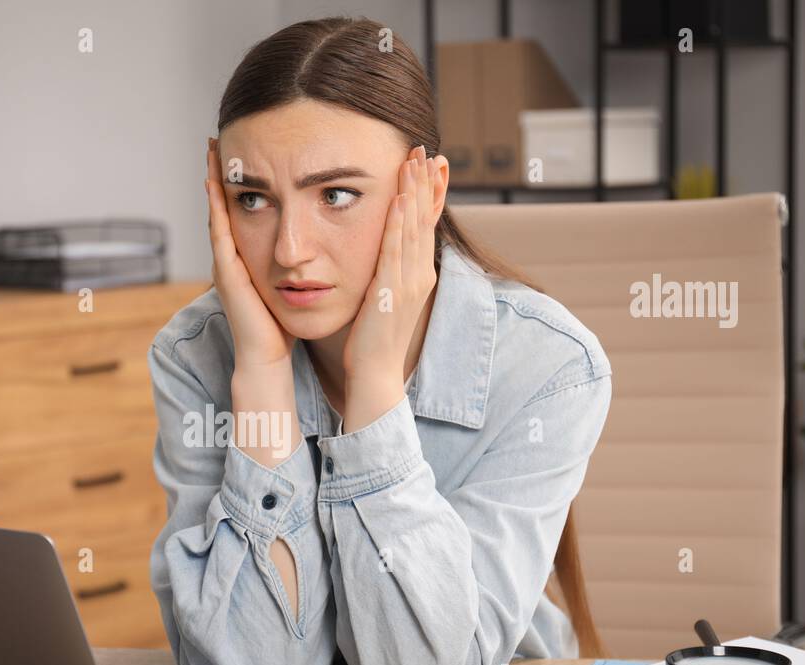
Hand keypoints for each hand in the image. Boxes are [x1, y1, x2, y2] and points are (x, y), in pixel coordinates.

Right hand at [204, 137, 294, 372]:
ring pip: (219, 212)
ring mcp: (227, 263)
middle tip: (221, 138)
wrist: (267, 357)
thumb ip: (303, 266)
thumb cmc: (285, 327)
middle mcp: (234, 257)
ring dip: (214, 180)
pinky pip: (219, 231)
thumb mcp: (296, 286)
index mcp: (251, 258)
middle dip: (223, 173)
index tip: (247, 152)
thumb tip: (326, 247)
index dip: (246, 183)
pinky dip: (215, 205)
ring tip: (212, 149)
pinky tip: (213, 181)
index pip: (249, 212)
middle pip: (227, 206)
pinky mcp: (227, 272)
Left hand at [340, 146, 443, 430]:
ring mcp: (408, 283)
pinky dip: (397, 223)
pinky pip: (395, 250)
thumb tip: (381, 253)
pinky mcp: (391, 291)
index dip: (430, 193)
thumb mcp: (383, 298)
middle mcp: (419, 275)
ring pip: (413, 229)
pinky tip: (398, 199)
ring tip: (415, 161)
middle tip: (426, 149)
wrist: (375, 374)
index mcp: (418, 275)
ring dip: (414, 193)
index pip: (426, 225)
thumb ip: (386, 273)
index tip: (431, 163)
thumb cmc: (372, 340)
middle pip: (425, 220)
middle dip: (426, 183)